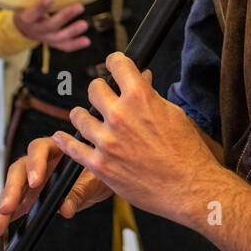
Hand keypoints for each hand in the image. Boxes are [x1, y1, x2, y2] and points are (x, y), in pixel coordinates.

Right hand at [0, 136, 111, 240]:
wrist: (102, 181)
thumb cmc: (99, 173)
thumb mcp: (93, 182)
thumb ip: (78, 193)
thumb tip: (64, 210)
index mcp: (55, 148)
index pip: (39, 150)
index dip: (35, 164)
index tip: (35, 182)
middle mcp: (37, 162)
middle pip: (19, 172)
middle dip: (11, 192)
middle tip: (7, 209)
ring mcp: (29, 180)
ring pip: (11, 192)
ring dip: (2, 211)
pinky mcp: (26, 198)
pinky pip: (11, 208)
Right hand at [13, 0, 89, 50]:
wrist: (22, 27)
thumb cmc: (26, 7)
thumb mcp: (24, 1)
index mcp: (26, 18)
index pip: (32, 13)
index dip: (40, 7)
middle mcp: (35, 30)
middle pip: (50, 25)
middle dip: (65, 16)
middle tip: (80, 7)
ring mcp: (44, 38)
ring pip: (59, 37)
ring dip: (73, 31)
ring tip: (84, 24)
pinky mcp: (52, 42)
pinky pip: (64, 46)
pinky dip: (75, 44)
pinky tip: (86, 41)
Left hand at [54, 52, 221, 225]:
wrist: (189, 188)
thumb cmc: (187, 152)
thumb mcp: (174, 114)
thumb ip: (151, 96)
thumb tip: (141, 78)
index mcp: (140, 98)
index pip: (117, 64)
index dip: (115, 62)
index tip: (113, 65)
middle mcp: (120, 116)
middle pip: (94, 88)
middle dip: (100, 90)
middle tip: (103, 97)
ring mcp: (107, 141)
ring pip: (78, 116)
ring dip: (83, 116)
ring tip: (87, 119)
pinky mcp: (100, 165)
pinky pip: (72, 148)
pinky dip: (64, 141)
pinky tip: (61, 137)